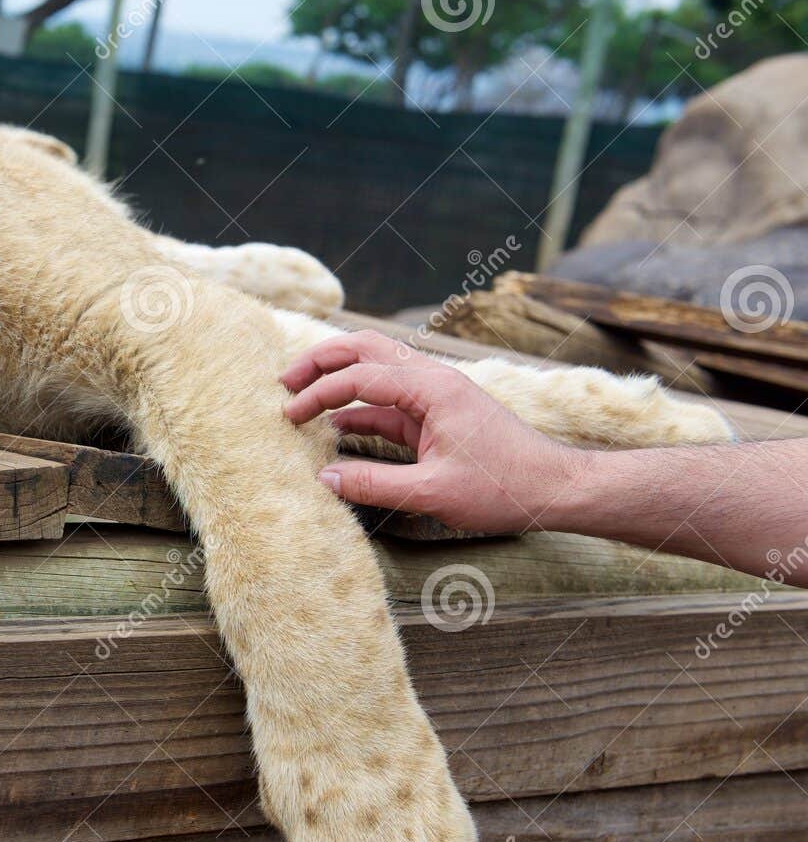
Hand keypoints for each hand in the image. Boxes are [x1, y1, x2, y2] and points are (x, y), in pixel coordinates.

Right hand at [280, 331, 584, 532]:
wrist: (557, 489)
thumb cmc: (505, 488)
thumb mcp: (433, 492)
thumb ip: (374, 485)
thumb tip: (323, 481)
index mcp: (433, 388)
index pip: (360, 377)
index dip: (318, 393)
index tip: (289, 416)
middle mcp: (433, 381)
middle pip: (366, 349)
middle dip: (321, 361)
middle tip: (284, 382)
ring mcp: (435, 397)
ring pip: (376, 371)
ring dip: (338, 380)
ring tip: (301, 398)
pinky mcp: (438, 416)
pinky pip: (388, 403)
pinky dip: (357, 410)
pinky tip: (334, 429)